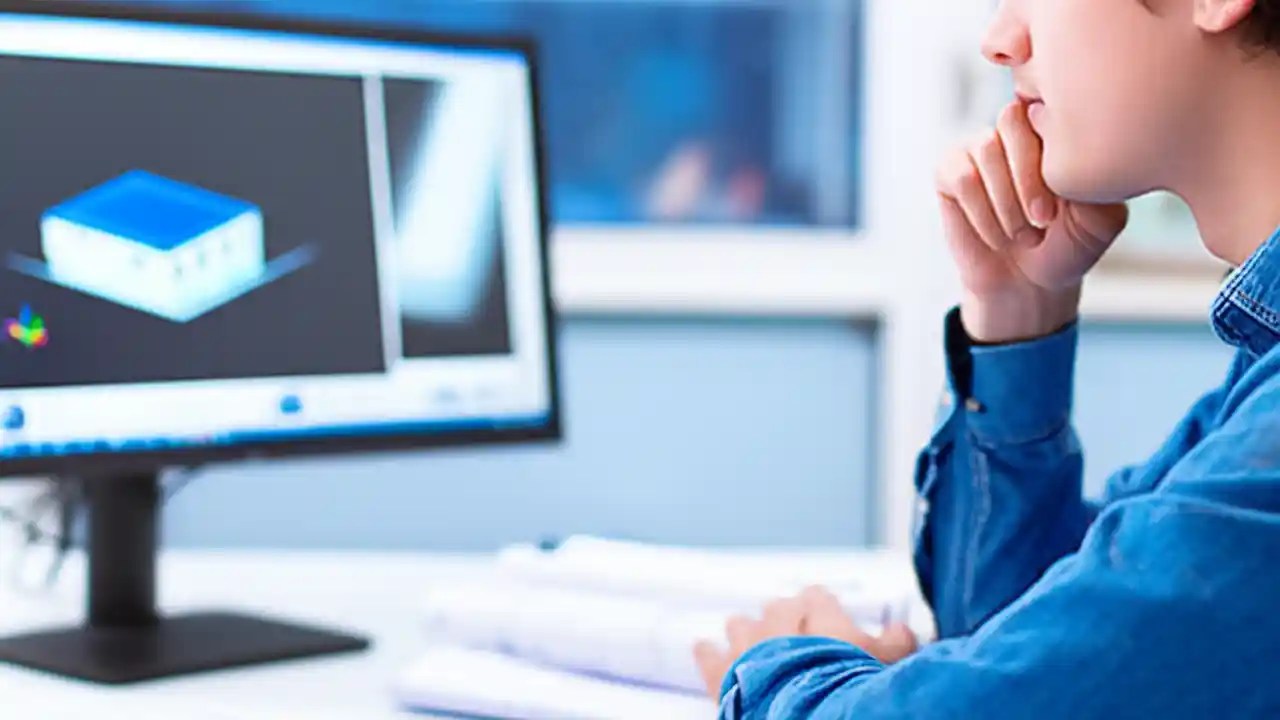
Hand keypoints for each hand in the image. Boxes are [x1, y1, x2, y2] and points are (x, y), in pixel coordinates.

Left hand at [692, 586, 918, 699]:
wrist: (815, 716)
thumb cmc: (852, 687)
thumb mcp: (887, 663)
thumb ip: (896, 642)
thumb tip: (903, 631)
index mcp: (817, 611)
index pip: (818, 597)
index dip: (824, 608)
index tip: (828, 615)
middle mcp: (778, 619)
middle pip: (779, 608)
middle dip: (787, 619)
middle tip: (797, 636)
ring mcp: (748, 644)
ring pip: (740, 624)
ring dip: (748, 632)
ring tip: (754, 643)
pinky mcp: (725, 672)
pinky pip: (707, 654)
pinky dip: (708, 653)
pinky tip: (706, 650)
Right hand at [936, 100, 1128, 342]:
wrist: (1027, 282)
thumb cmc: (1066, 246)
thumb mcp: (1100, 220)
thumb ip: (1096, 180)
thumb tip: (1075, 148)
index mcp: (1055, 130)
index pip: (1051, 109)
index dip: (1054, 158)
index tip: (1062, 207)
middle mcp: (1016, 131)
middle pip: (1012, 121)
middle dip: (1028, 178)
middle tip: (1043, 221)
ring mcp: (980, 147)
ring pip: (987, 149)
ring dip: (1006, 201)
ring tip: (1022, 234)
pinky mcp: (950, 171)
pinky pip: (962, 178)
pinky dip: (981, 213)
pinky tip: (996, 236)